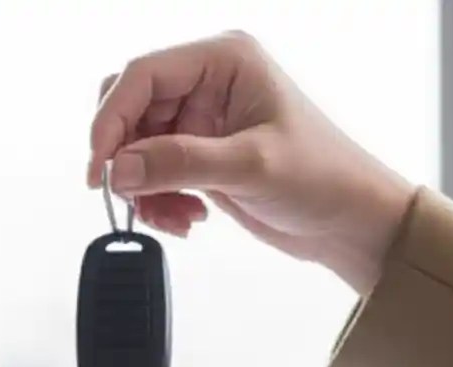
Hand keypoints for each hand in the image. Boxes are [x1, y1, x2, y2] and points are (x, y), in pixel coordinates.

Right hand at [89, 31, 417, 294]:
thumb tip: (119, 169)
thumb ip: (180, 163)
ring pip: (135, 145)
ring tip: (173, 218)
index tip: (101, 170)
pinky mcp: (199, 152)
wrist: (351, 221)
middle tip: (131, 198)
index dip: (110, 120)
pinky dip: (157, 199)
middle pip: (130, 107)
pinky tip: (185, 219)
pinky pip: (151, 170)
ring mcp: (201, 117)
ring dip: (143, 187)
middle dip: (124, 157)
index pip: (141, 74)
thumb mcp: (250, 167)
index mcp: (224, 59)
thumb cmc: (323, 178)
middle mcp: (208, 80)